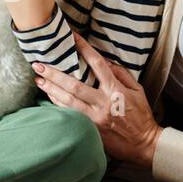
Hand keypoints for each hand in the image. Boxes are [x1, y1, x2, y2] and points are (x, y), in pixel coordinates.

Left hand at [32, 30, 163, 168]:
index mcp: (115, 89)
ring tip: (38, 79)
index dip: (84, 48)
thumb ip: (121, 73)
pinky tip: (48, 96)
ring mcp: (94, 117)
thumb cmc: (141, 115)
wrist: (144, 144)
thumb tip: (105, 60)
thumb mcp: (137, 90)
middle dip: (54, 73)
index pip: (97, 63)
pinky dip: (57, 104)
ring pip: (67, 100)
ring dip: (51, 89)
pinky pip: (69, 114)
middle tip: (39, 64)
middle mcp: (102, 102)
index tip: (72, 37)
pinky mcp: (89, 129)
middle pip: (73, 84)